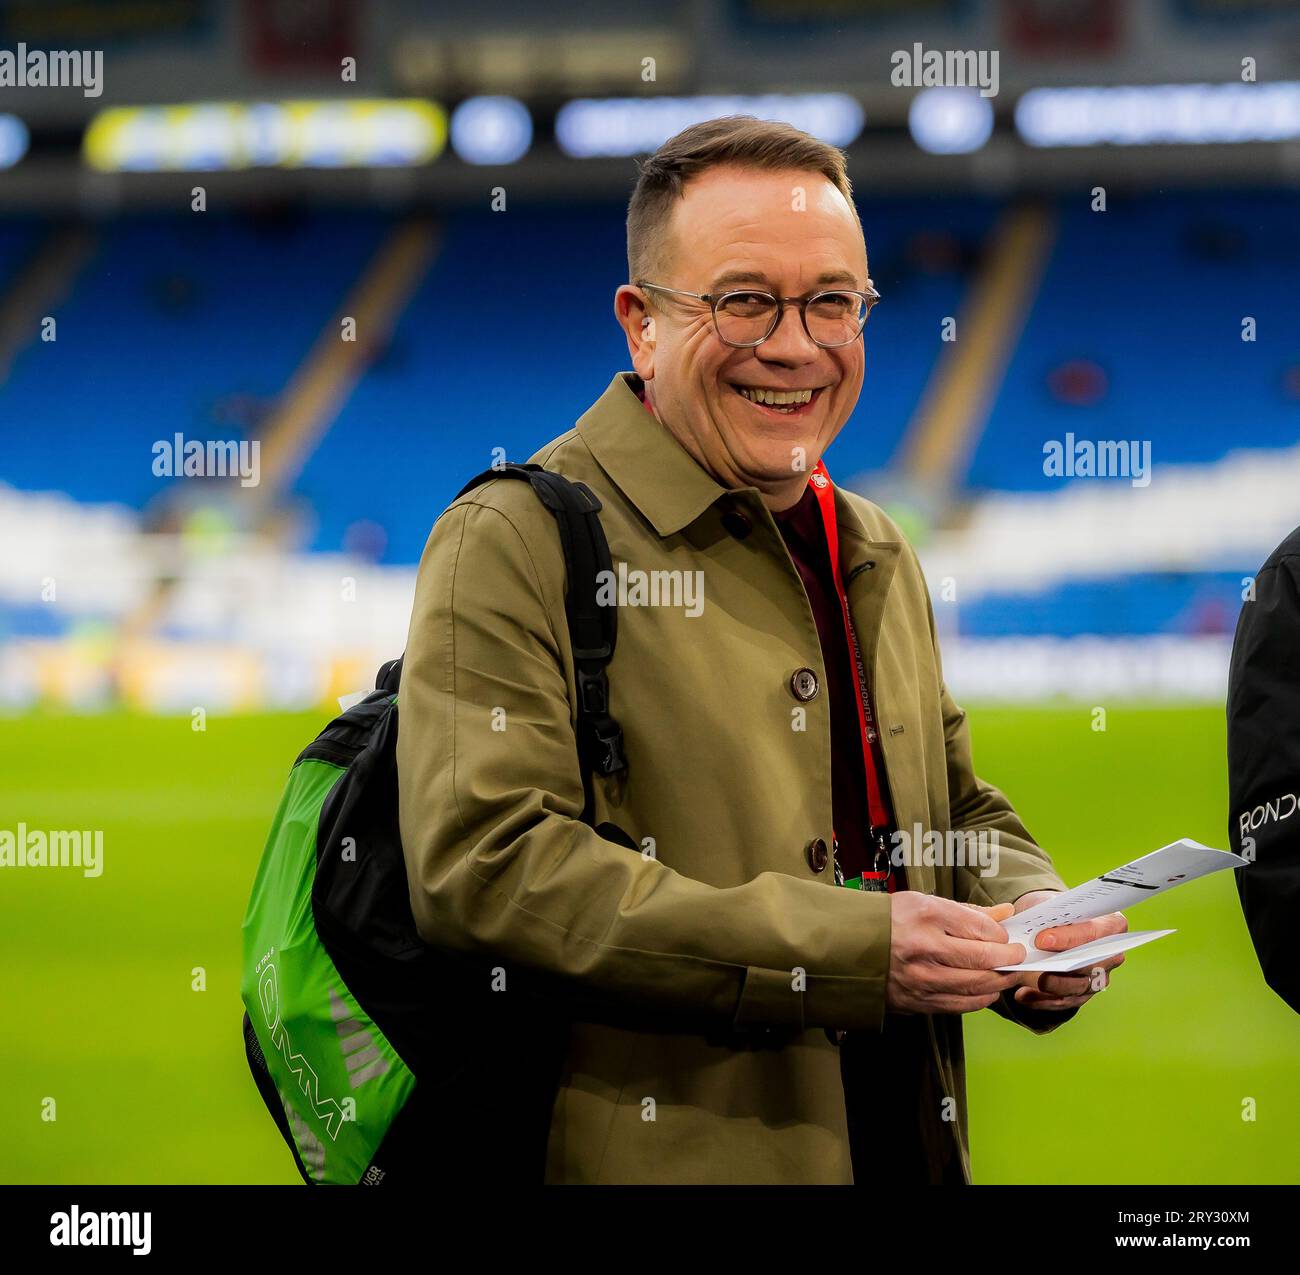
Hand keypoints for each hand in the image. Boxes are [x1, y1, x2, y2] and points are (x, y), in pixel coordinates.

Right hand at [885, 891, 1026, 1015]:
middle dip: (1008, 959)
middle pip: (982, 959)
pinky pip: (959, 1004)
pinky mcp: (916, 1001)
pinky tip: (985, 990)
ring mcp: (919, 978)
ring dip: (998, 981)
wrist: (847, 946)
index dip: (1001, 936)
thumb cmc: (889, 920)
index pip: (980, 928)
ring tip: (1005, 973)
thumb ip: (967, 912)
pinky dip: (979, 998)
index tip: (1007, 937)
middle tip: (1017, 957)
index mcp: (925, 914)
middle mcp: (923, 947)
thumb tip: (1005, 913)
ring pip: (975, 986)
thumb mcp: (924, 903)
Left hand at [1007, 890, 1127, 1011]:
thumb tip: (1040, 931)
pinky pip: (1065, 1002)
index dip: (1069, 938)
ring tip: (1026, 981)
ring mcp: (1100, 976)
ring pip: (1079, 987)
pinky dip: (1043, 1000)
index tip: (1042, 940)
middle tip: (1034, 965)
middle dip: (1061, 967)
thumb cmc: (1052, 912)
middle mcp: (1111, 954)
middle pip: (1091, 965)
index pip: (1093, 932)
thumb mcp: (1050, 904)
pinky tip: (1022, 995)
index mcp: (1111, 924)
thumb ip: (1049, 915)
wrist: (1046, 925)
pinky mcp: (1084, 993)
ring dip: (1052, 986)